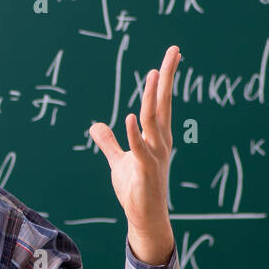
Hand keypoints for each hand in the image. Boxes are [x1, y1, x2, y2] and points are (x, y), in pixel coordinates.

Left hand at [89, 45, 180, 264]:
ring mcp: (155, 155)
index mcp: (156, 137)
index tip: (170, 55)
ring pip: (153, 121)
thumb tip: (95, 125)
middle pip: (163, 104)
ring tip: (153, 74)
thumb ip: (109, 142)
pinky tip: (128, 117)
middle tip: (173, 51)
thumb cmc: (136, 189)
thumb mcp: (118, 161)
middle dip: (168, 78)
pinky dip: (134, 133)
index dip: (165, 79)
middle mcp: (160, 142)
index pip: (162, 102)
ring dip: (151, 98)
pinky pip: (140, 149)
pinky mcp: (145, 170)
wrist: (145, 217)